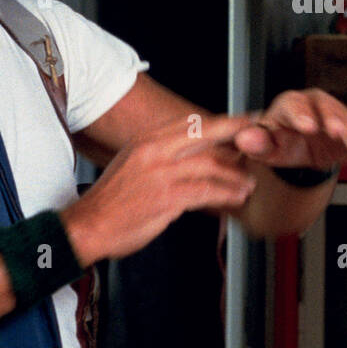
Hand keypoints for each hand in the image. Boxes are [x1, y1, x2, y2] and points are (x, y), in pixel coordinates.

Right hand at [62, 112, 258, 262]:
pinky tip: (236, 198)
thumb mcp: (134, 164)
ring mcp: (161, 172)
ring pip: (212, 164)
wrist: (87, 226)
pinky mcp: (167, 197)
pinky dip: (226, 194)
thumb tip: (196, 152)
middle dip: (238, 137)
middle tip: (259, 141)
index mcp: (147, 139)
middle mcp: (154, 149)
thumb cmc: (112, 201)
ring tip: (247, 183)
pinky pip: (207, 191)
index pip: (192, 123)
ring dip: (235, 175)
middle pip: (206, 134)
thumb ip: (163, 155)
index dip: (223, 122)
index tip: (243, 120)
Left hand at [232, 88, 346, 171]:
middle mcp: (316, 106)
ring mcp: (337, 117)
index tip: (306, 126)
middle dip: (334, 119)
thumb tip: (245, 139)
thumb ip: (256, 144)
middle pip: (327, 108)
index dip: (301, 114)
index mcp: (290, 105)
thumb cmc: (279, 142)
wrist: (299, 148)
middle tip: (338, 131)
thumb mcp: (266, 146)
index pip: (294, 104)